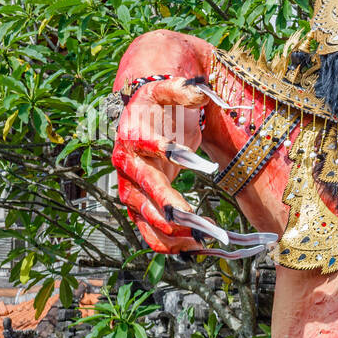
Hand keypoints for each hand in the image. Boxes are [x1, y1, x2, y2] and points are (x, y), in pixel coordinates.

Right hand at [112, 31, 224, 254]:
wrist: (136, 117)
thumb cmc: (156, 107)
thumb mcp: (167, 89)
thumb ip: (182, 89)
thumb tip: (201, 91)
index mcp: (134, 138)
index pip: (152, 150)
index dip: (175, 157)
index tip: (205, 165)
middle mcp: (127, 169)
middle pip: (150, 196)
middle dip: (179, 213)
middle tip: (209, 227)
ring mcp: (131, 191)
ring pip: (148, 220)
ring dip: (176, 235)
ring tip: (208, 241)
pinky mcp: (137, 206)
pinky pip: (149, 232)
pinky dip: (170, 244)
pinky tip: (196, 248)